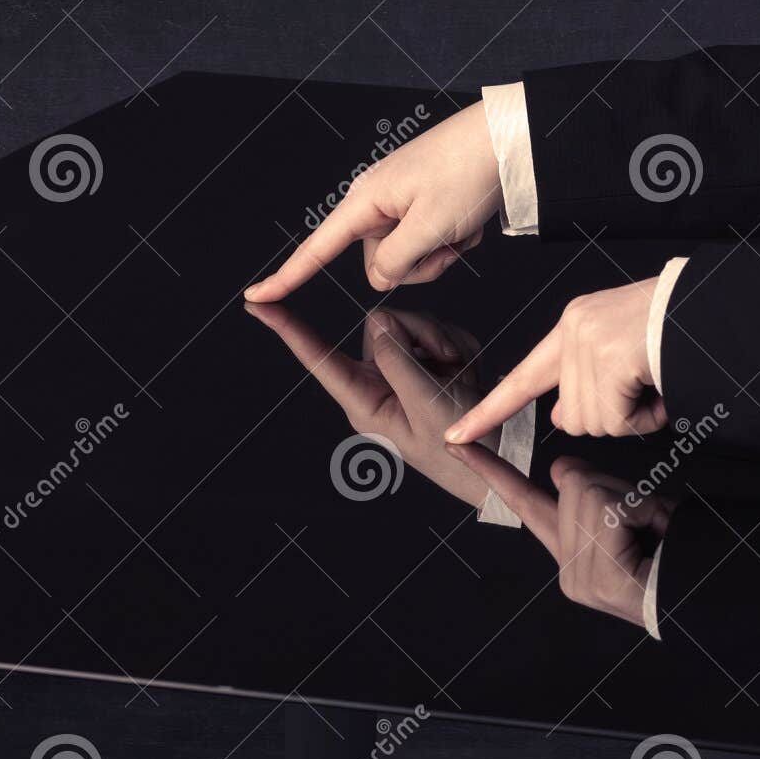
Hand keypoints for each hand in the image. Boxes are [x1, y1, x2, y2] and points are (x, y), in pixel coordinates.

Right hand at [245, 102, 500, 300]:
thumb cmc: (468, 173)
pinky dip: (453, 240)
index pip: (317, 247)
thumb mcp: (431, 226)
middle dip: (416, 267)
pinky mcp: (424, 206)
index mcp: (367, 201)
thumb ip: (397, 261)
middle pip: (379, 265)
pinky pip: (430, 243)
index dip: (288, 275)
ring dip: (439, 254)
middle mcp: (377, 202)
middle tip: (449, 244)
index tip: (256, 296)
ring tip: (463, 229)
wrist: (506, 139)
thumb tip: (381, 277)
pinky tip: (470, 221)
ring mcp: (401, 204)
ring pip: (409, 259)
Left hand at [247, 302, 498, 506]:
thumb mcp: (425, 403)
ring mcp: (406, 371)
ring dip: (445, 343)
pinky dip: (461, 347)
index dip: (288, 329)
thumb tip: (380, 321)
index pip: (319, 359)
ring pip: (415, 323)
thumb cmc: (459, 446)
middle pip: (382, 325)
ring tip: (461, 378)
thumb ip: (398, 360)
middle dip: (418, 335)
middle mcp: (379, 382)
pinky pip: (442, 330)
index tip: (256, 304)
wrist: (503, 454)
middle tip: (447, 367)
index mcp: (364, 400)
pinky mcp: (432, 362)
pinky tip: (469, 375)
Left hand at [446, 278, 664, 443]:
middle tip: (646, 390)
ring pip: (594, 423)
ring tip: (657, 385)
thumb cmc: (678, 330)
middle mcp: (574, 329)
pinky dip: (647, 417)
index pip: (522, 378)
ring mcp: (590, 342)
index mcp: (574, 327)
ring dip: (633, 418)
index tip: (456, 435)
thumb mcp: (621, 351)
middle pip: (571, 418)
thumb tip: (558, 418)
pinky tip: (661, 388)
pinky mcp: (610, 356)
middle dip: (614, 417)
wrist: (714, 305)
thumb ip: (585, 381)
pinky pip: (618, 419)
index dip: (489, 412)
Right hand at [447, 444, 673, 627]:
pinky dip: (644, 513)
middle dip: (620, 489)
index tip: (457, 445)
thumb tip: (557, 468)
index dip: (490, 472)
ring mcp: (580, 579)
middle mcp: (568, 572)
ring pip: (591, 492)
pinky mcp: (598, 579)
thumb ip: (589, 491)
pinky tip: (654, 544)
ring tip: (655, 538)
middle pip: (573, 483)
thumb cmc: (681, 556)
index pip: (523, 504)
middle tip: (651, 527)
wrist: (711, 598)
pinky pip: (612, 510)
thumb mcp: (636, 512)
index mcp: (572, 555)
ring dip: (636, 503)